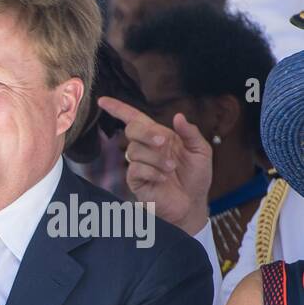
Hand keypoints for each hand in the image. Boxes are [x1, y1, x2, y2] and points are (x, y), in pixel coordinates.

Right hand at [98, 96, 212, 236]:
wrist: (192, 203)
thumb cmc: (196, 177)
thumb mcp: (201, 150)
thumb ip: (190, 132)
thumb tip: (178, 116)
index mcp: (159, 137)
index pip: (135, 119)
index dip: (118, 109)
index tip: (103, 100)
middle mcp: (146, 148)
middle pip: (132, 129)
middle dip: (147, 133)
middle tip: (164, 142)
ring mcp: (138, 164)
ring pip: (135, 150)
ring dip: (156, 158)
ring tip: (171, 169)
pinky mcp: (135, 181)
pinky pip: (135, 169)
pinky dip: (152, 172)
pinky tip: (163, 179)